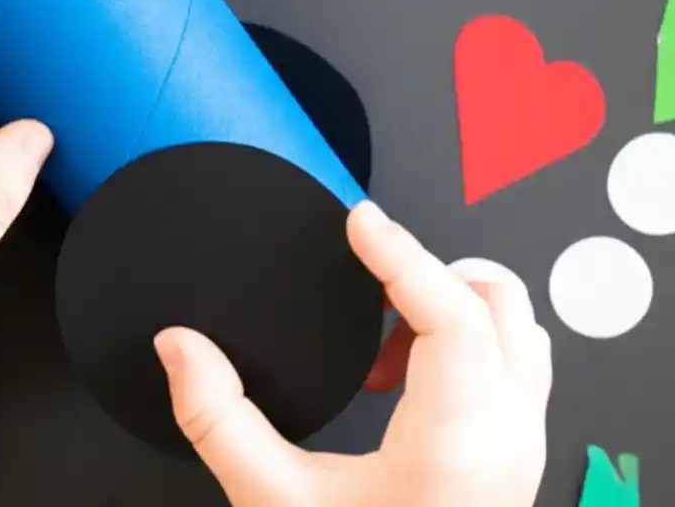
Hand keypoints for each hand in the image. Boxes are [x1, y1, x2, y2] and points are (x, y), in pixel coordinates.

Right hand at [155, 202, 551, 506]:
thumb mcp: (273, 503)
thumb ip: (218, 419)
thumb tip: (179, 346)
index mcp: (457, 442)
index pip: (453, 312)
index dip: (401, 254)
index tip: (358, 222)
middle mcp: (509, 437)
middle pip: (497, 303)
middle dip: (423, 276)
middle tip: (359, 281)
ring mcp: (521, 449)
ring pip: (515, 331)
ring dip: (448, 311)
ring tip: (377, 344)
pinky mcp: (514, 459)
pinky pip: (510, 366)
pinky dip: (461, 347)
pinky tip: (396, 382)